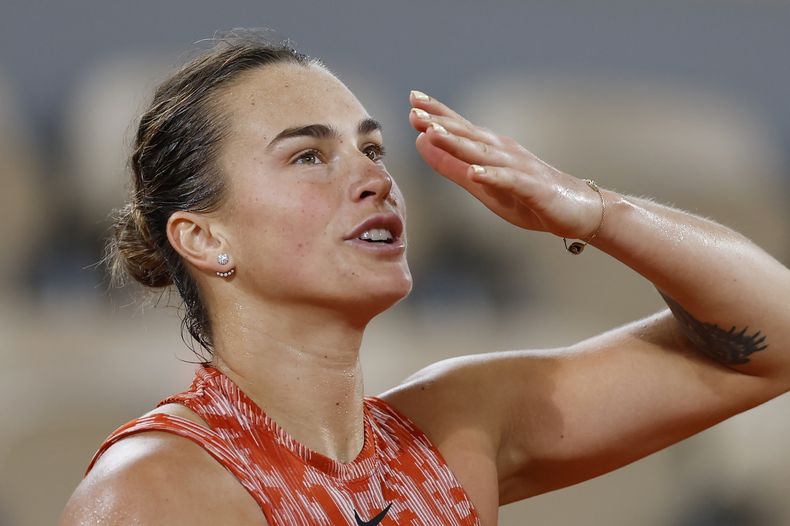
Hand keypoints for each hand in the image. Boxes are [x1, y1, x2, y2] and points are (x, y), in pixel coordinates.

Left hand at [409, 90, 604, 240]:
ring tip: (433, 133)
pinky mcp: (533, 188)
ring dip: (458, 143)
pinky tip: (475, 173)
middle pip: (469, 134)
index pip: (460, 127)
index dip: (437, 114)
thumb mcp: (481, 185)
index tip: (413, 100)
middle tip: (414, 110)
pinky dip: (492, 176)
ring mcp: (519, 168)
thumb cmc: (527, 198)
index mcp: (491, 150)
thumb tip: (421, 142)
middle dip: (441, 122)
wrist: (579, 210)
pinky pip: (510, 181)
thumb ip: (451, 166)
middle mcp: (504, 152)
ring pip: (484, 154)